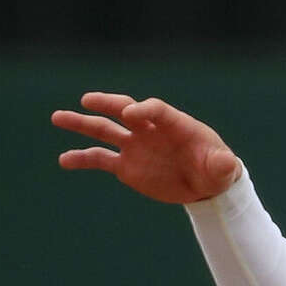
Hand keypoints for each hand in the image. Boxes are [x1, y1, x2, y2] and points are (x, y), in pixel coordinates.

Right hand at [52, 93, 240, 204]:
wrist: (204, 185)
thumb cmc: (216, 170)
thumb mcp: (223, 168)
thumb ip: (223, 164)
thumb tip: (228, 163)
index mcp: (176, 124)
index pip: (156, 110)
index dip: (144, 109)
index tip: (130, 114)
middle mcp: (151, 130)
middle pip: (125, 110)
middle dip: (108, 104)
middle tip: (87, 99)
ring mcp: (136, 146)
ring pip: (105, 130)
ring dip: (82, 123)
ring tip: (58, 117)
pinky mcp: (126, 166)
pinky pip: (100, 158)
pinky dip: (82, 158)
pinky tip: (64, 160)